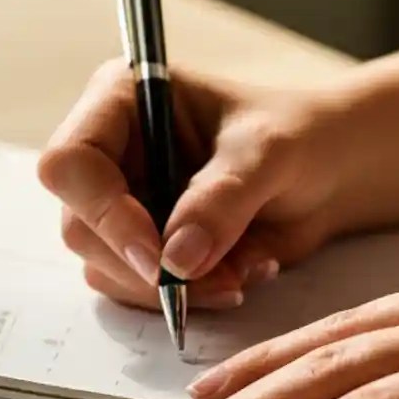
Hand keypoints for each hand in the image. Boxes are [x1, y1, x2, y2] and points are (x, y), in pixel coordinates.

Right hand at [37, 59, 347, 309]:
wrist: (328, 173)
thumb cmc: (298, 136)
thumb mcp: (269, 154)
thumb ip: (221, 201)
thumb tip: (175, 261)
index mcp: (119, 102)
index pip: (70, 162)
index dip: (103, 212)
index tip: (156, 256)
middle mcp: (105, 152)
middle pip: (79, 225)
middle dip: (144, 265)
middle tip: (216, 278)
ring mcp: (115, 202)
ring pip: (101, 265)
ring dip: (169, 288)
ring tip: (238, 275)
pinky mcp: (132, 244)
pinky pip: (130, 288)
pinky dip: (181, 297)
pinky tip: (232, 276)